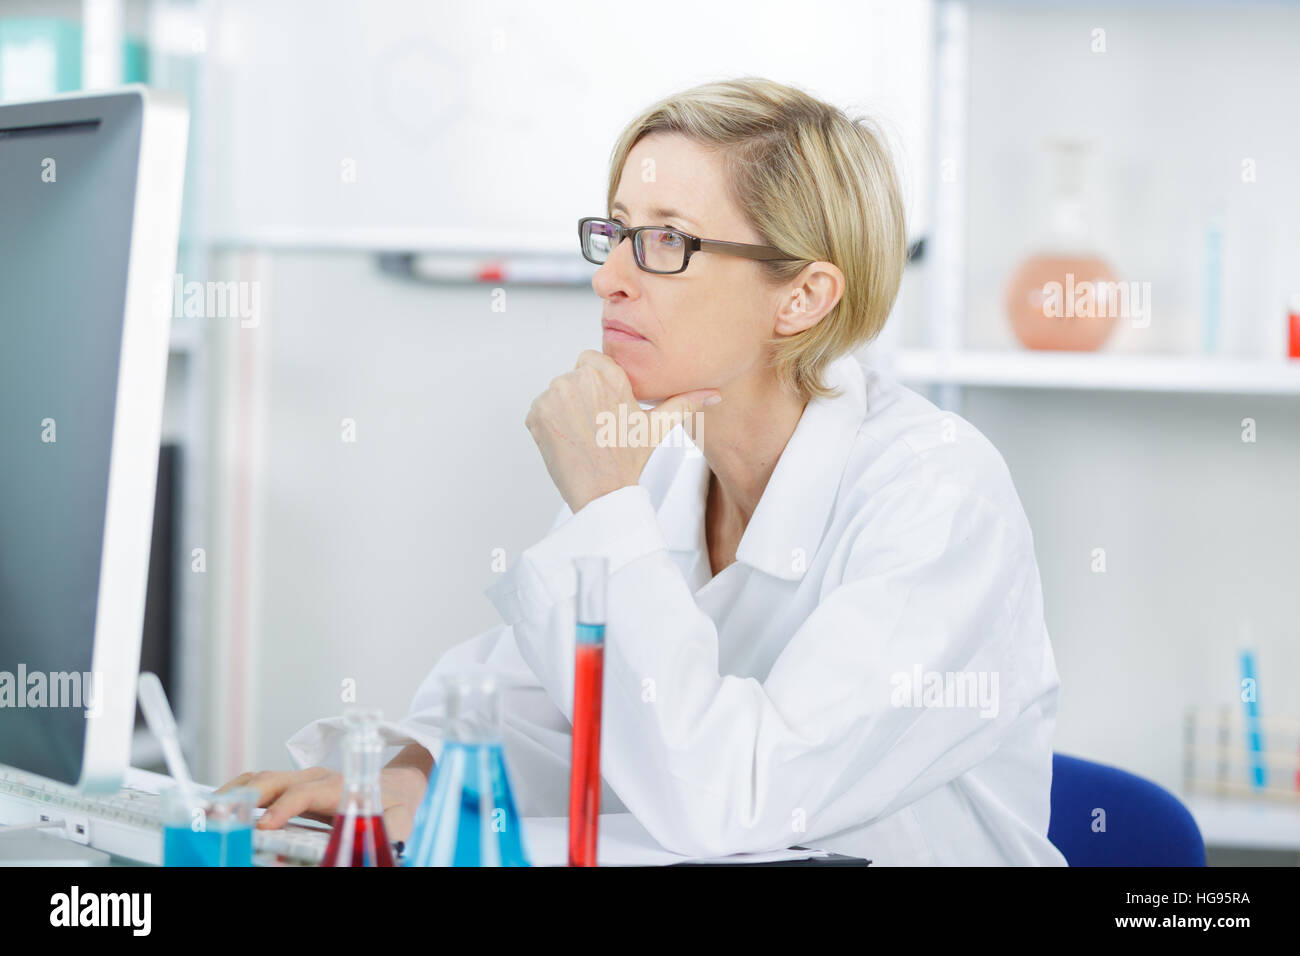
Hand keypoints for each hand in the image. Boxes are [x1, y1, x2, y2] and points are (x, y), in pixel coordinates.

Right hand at [216, 764, 429, 841]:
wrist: (396, 784)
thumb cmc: (394, 804)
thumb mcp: (397, 821)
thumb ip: (388, 836)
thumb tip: (382, 852)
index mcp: (339, 786)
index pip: (306, 792)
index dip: (285, 807)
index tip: (266, 827)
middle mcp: (316, 778)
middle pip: (275, 780)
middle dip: (248, 797)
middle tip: (223, 818)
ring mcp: (300, 778)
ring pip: (262, 778)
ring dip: (235, 793)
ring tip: (209, 812)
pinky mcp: (291, 785)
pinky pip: (259, 782)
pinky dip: (236, 791)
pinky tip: (218, 805)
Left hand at [525, 350, 719, 511]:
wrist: (602, 493)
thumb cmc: (630, 460)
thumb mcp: (659, 427)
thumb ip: (685, 402)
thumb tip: (715, 394)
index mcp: (611, 375)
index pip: (591, 360)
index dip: (597, 383)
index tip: (604, 407)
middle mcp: (581, 379)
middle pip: (573, 376)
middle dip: (580, 396)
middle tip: (596, 426)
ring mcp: (555, 396)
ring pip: (556, 393)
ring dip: (564, 409)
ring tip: (583, 435)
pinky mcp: (537, 413)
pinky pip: (539, 410)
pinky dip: (548, 423)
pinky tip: (568, 441)